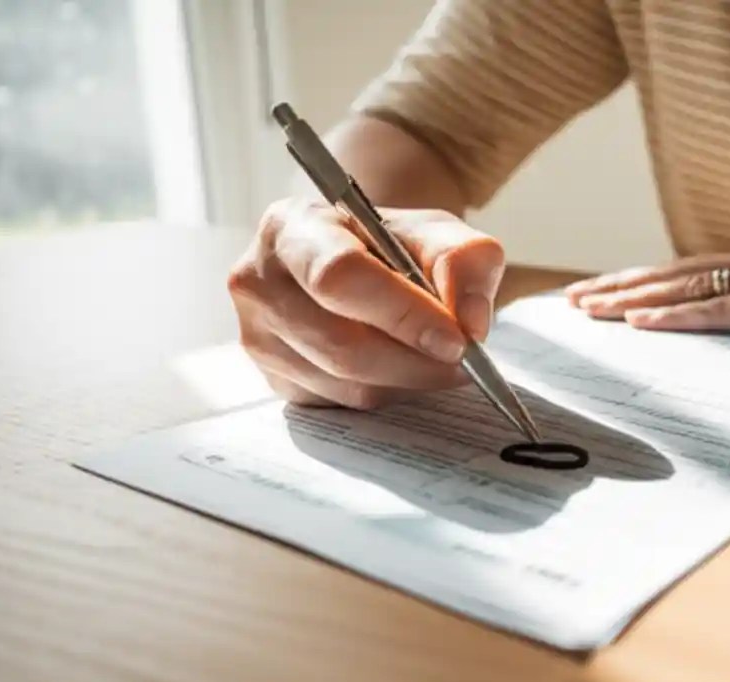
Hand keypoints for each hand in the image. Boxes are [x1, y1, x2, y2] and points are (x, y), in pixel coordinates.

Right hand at [228, 199, 503, 408]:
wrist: (363, 263)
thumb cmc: (392, 244)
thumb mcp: (437, 232)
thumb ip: (464, 261)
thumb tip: (470, 323)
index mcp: (292, 227)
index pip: (338, 278)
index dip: (401, 314)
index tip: (455, 340)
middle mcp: (259, 282)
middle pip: (341, 343)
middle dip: (415, 360)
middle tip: (464, 360)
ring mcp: (259, 338)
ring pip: (345, 382)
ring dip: (407, 380)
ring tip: (441, 361)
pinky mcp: (276, 380)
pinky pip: (341, 404)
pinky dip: (386, 392)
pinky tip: (404, 368)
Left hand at [565, 220, 729, 337]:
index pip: (695, 266)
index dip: (648, 277)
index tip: (610, 286)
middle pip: (674, 272)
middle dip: (620, 285)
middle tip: (574, 298)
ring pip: (682, 287)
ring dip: (629, 299)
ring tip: (586, 309)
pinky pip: (718, 312)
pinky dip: (674, 317)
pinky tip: (640, 322)